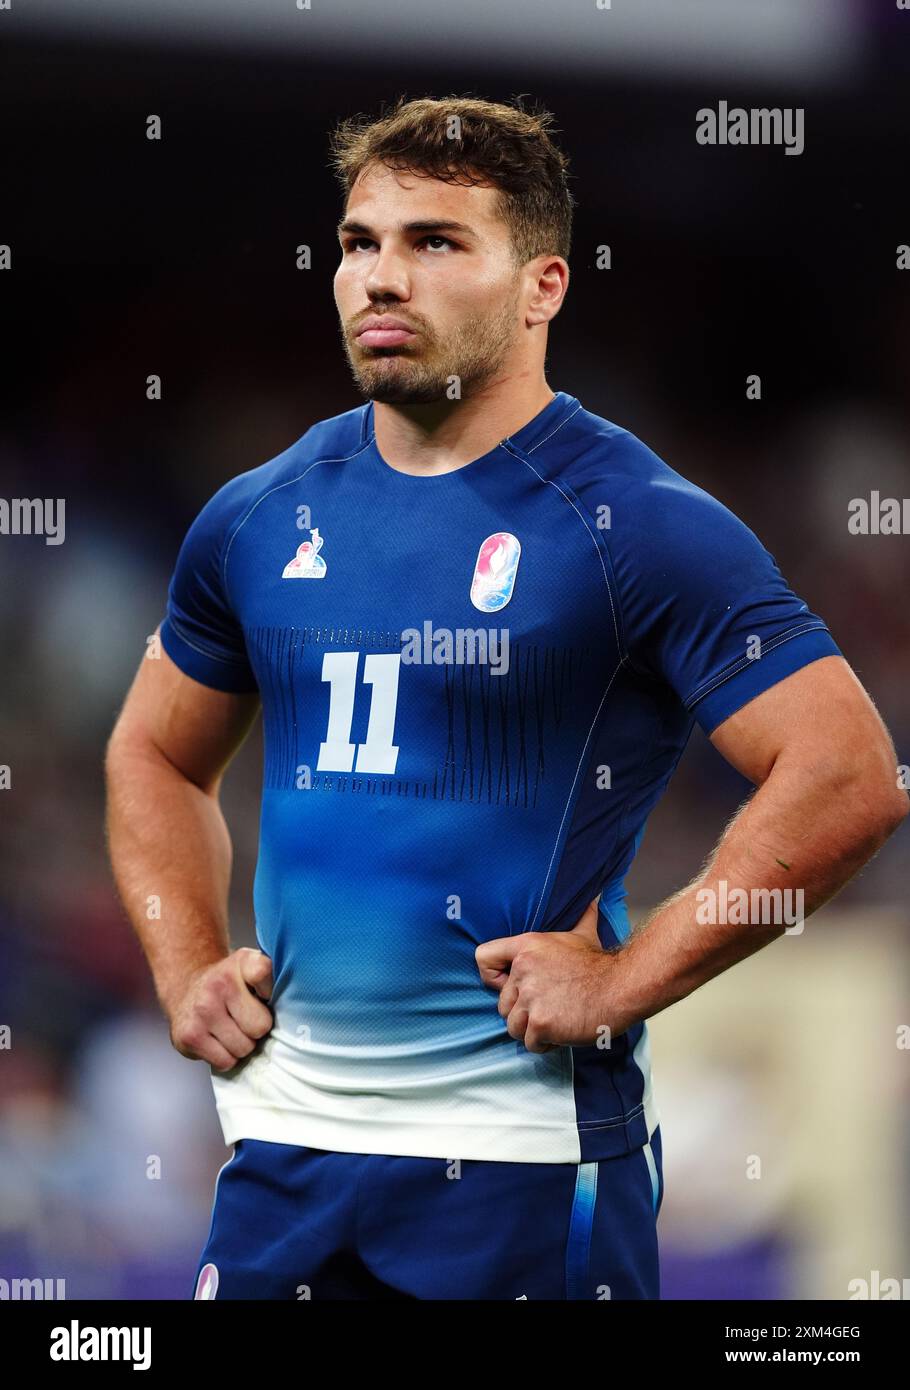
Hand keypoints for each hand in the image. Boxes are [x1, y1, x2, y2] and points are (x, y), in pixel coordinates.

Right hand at [166, 947, 273, 1071]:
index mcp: (241, 961)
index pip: (263, 971)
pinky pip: (225, 1062)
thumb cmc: (230, 985)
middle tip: (245, 1020)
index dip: (269, 990)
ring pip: (243, 1048)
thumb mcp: (252, 968)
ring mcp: (202, 1010)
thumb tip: (300, 1006)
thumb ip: (275, 978)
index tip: (265, 995)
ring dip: (241, 1045)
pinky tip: (218, 1040)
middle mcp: (219, 982)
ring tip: (231, 1030)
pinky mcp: (189, 1036)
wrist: (187, 991)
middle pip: (260, 1026)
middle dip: (257, 1029)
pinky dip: (225, 1057)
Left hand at [475, 898, 632, 1052]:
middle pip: (503, 1004)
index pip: (483, 957)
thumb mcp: (584, 933)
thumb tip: (594, 898)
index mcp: (526, 947)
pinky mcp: (541, 1023)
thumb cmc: (601, 964)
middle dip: (523, 1012)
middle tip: (549, 1009)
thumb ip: (581, 916)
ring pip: (514, 1027)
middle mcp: (523, 971)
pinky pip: (530, 1043)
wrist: (621, 988)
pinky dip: (545, 1044)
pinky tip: (563, 1033)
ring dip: (532, 1030)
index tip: (507, 984)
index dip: (491, 976)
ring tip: (556, 1022)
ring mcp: (531, 998)